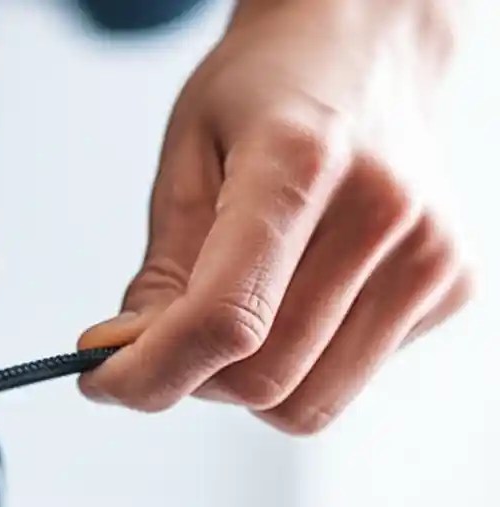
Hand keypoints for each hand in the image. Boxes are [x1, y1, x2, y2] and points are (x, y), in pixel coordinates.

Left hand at [78, 0, 473, 434]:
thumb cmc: (265, 98)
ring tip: (230, 313)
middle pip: (263, 377)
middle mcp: (382, 210)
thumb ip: (160, 271)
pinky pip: (343, 383)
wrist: (366, 53)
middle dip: (190, 377)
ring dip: (242, 384)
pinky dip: (297, 365)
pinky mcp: (453, 288)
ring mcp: (430, 253)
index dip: (151, 370)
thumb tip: (130, 360)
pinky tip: (294, 294)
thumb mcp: (185, 160)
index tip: (102, 381)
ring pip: (305, 403)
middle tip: (162, 335)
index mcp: (302, 160)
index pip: (226, 318)